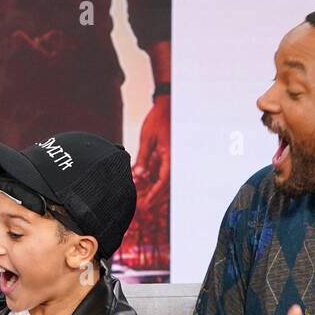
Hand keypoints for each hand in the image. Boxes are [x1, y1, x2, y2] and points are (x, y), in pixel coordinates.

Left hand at [135, 96, 170, 216]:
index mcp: (170, 156)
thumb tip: (139, 176)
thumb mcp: (147, 139)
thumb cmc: (159, 118)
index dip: (154, 195)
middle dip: (155, 198)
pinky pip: (164, 172)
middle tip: (144, 208)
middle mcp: (174, 159)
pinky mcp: (169, 155)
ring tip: (144, 199)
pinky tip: (145, 184)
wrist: (168, 105)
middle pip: (167, 185)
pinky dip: (155, 180)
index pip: (163, 182)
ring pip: (166, 180)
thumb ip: (143, 158)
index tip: (146, 205)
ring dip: (155, 190)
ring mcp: (173, 157)